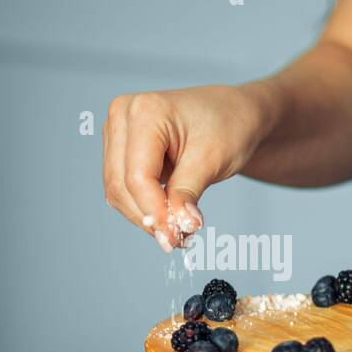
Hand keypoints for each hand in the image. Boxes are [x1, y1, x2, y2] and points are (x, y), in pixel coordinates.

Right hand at [102, 85, 265, 251]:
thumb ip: (187, 193)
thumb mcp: (212, 159)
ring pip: (117, 190)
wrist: (234, 114)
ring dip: (144, 215)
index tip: (175, 238)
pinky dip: (143, 206)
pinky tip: (168, 215)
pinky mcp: (121, 148)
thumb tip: (177, 227)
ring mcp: (118, 131)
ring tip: (177, 229)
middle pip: (121, 184)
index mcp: (145, 111)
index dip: (155, 212)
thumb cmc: (228, 125)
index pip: (137, 176)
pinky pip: (122, 187)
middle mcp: (123, 116)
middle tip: (177, 240)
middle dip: (148, 217)